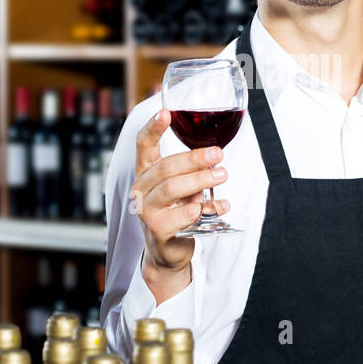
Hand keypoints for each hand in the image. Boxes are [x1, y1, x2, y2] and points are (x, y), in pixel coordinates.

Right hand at [132, 108, 230, 302]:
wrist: (168, 251)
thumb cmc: (177, 212)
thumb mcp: (184, 187)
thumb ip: (193, 170)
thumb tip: (216, 153)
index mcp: (146, 173)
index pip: (143, 145)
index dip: (153, 127)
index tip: (166, 111)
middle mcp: (140, 190)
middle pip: (166, 167)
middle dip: (194, 158)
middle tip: (218, 154)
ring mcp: (146, 212)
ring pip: (172, 189)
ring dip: (200, 180)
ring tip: (221, 175)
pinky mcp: (158, 232)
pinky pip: (181, 217)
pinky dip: (202, 209)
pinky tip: (221, 206)